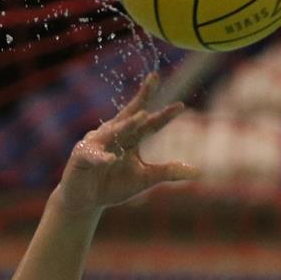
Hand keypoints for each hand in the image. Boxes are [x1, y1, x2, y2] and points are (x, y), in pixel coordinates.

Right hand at [53, 75, 201, 216]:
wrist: (86, 201)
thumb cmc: (113, 186)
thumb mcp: (145, 178)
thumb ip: (167, 172)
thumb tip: (198, 172)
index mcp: (130, 138)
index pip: (150, 124)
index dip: (164, 115)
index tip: (181, 106)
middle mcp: (114, 135)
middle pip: (131, 114)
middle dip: (142, 97)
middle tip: (154, 78)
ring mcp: (97, 144)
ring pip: (114, 131)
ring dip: (127, 125)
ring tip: (142, 117)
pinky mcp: (82, 157)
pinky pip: (94, 156)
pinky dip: (102, 158)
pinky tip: (111, 158)